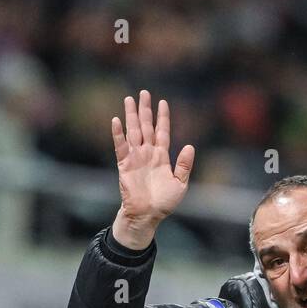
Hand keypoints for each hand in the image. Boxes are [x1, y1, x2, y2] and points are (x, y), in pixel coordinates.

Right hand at [110, 90, 194, 249]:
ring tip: (129, 99)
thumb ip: (184, 165)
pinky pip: (120, 146)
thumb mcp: (180, 184)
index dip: (163, 117)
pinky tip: (116, 120)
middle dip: (145, 110)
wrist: (147, 215)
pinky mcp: (124, 165)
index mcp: (162, 157)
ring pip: (133, 132)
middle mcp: (148, 154)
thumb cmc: (164, 202)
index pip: (162, 132)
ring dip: (131, 116)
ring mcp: (136, 158)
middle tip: (143, 92)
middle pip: (146, 127)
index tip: (163, 102)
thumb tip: (190, 146)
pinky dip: (118, 134)